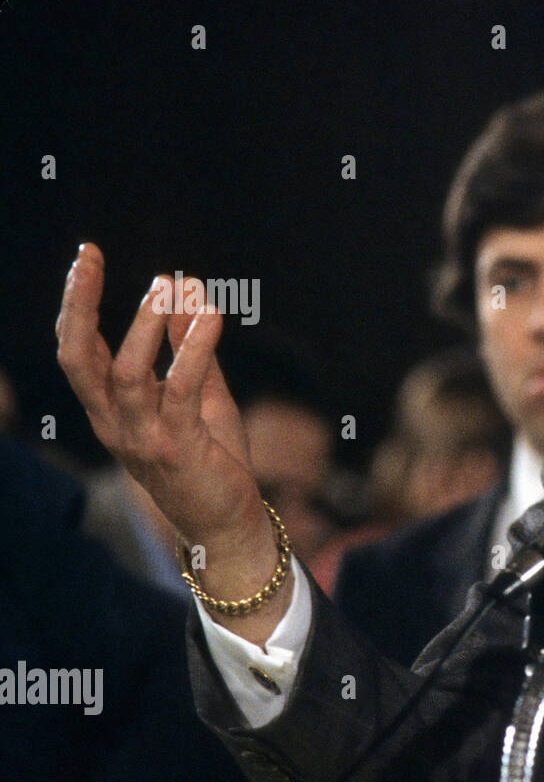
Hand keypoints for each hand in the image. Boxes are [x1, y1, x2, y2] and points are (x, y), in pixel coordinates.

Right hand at [55, 243, 288, 642]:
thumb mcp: (200, 397)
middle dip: (79, 305)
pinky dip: (193, 350)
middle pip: (78, 357)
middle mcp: (115, 424)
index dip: (75, 303)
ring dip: (145, 325)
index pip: (78, 350)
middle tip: (89, 258)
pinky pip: (181, 390)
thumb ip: (188, 349)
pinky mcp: (178, 447)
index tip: (86, 257)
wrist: (229, 524)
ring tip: (166, 287)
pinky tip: (210, 319)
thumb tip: (183, 292)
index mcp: (110, 410)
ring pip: (127, 373)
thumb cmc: (213, 461)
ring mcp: (142, 438)